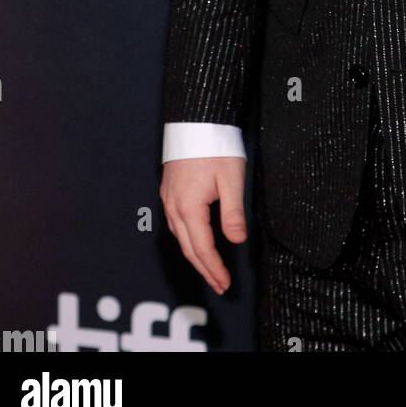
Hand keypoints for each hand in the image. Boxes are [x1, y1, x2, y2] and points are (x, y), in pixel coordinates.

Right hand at [160, 157, 247, 294]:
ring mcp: (168, 199)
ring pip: (180, 238)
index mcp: (189, 208)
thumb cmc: (215, 146)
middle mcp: (174, 207)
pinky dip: (188, 239)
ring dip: (195, 256)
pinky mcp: (169, 191)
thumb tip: (237, 241)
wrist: (196, 121)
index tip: (224, 283)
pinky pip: (175, 224)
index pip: (201, 248)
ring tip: (210, 269)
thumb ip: (233, 212)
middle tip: (219, 285)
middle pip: (188, 248)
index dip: (214, 268)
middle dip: (204, 269)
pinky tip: (196, 242)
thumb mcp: (231, 179)